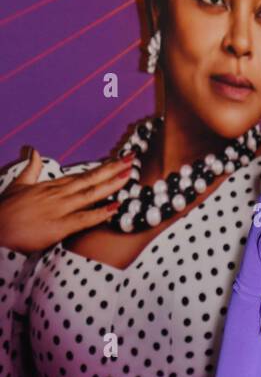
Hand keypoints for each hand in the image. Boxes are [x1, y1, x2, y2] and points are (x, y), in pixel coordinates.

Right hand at [0, 147, 135, 253]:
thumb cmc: (5, 210)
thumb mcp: (18, 184)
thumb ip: (30, 168)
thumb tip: (33, 150)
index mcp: (51, 186)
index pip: (82, 175)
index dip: (101, 168)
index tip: (118, 161)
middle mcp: (58, 194)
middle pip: (90, 180)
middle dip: (112, 170)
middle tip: (132, 160)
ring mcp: (59, 209)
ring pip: (90, 194)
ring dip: (111, 185)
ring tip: (128, 176)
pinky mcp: (58, 226)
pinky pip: (83, 219)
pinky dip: (99, 213)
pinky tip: (114, 207)